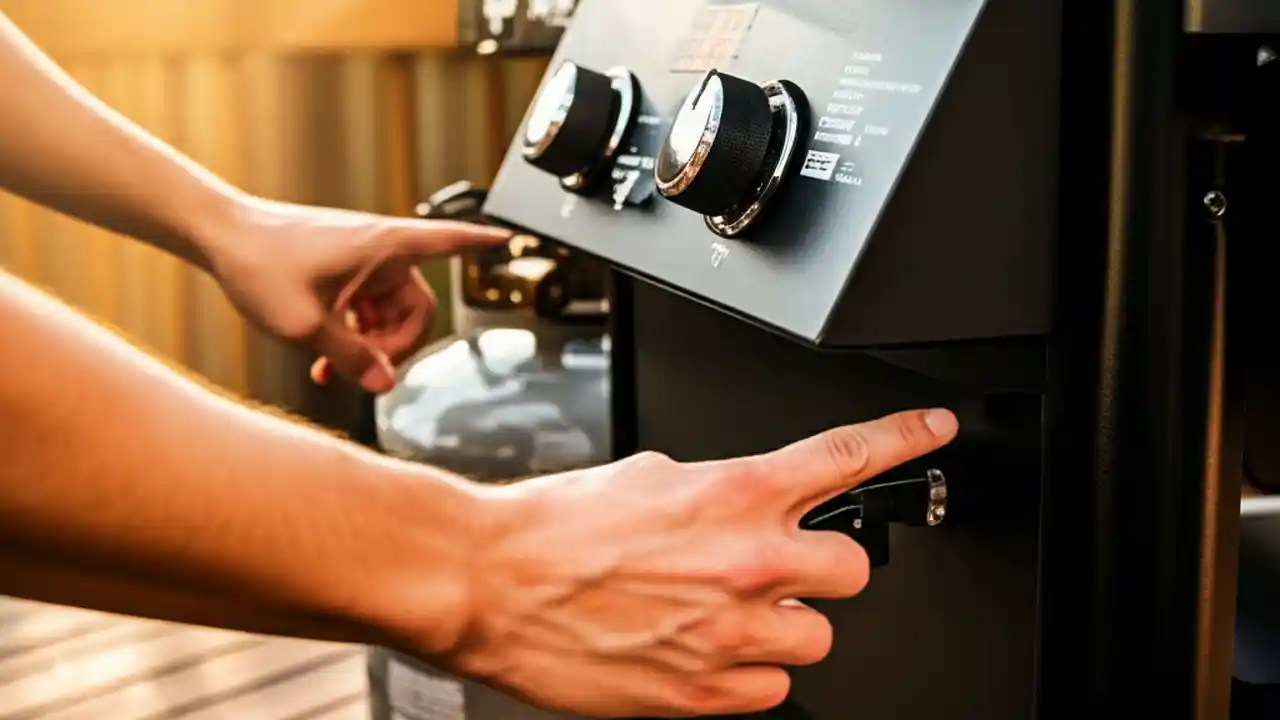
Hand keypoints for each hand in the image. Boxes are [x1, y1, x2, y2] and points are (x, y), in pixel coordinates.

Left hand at [206, 196, 509, 392]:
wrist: (219, 237)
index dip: (482, 243)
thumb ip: (352, 358)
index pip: (449, 240)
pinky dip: (352, 335)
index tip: (510, 238)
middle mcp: (379, 251)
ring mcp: (360, 262)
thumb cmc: (261, 264)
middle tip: (367, 371)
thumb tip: (387, 384)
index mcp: (384, 248)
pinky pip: (364, 310)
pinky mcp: (341, 271)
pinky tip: (326, 363)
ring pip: (387, 315)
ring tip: (334, 372)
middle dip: (396, 345)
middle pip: (416, 308)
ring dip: (369, 347)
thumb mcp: (306, 326)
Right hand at [431, 409, 958, 717]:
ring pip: (819, 638)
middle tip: (783, 564)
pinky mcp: (703, 692)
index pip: (849, 457)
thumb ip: (719, 490)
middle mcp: (746, 562)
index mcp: (734, 493)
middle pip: (856, 572)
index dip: (905, 439)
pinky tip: (704, 648)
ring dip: (785, 624)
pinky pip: (772, 686)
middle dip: (826, 566)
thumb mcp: (650, 476)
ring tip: (727, 612)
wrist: (491, 581)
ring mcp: (730, 632)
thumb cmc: (555, 525)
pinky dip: (748, 669)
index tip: (931, 430)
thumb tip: (747, 504)